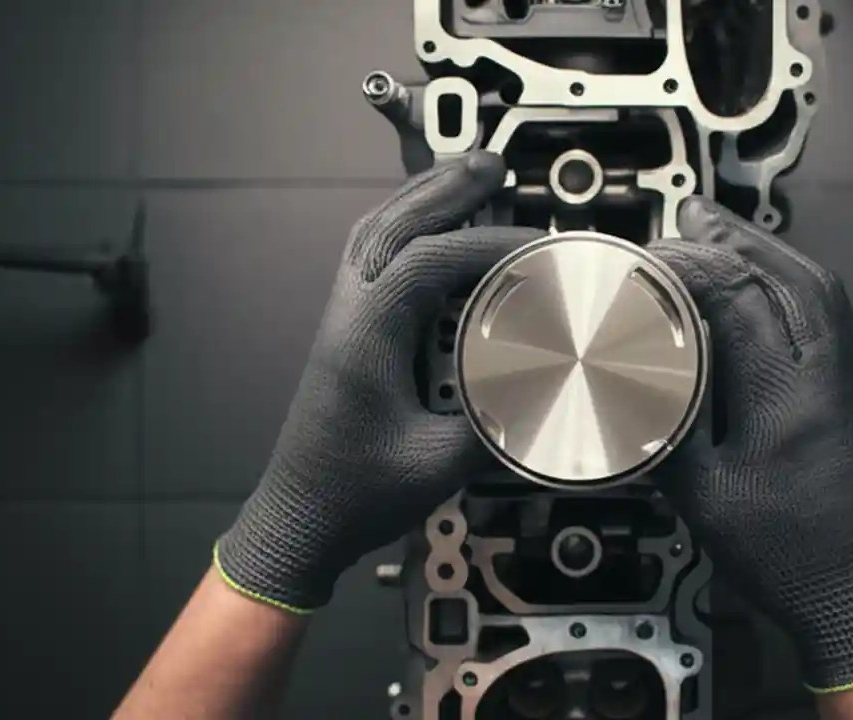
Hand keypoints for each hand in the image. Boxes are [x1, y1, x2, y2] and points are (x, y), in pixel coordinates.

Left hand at [215, 152, 538, 612]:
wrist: (297, 520)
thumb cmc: (351, 494)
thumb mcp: (438, 466)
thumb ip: (500, 426)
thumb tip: (554, 393)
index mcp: (364, 338)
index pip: (427, 262)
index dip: (486, 246)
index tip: (534, 250)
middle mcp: (347, 317)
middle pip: (391, 225)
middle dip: (444, 187)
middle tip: (492, 163)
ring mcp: (340, 320)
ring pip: (373, 233)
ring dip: (419, 198)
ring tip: (464, 176)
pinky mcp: (345, 332)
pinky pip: (368, 258)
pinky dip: (402, 228)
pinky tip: (429, 229)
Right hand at [648, 197, 852, 692]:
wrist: (849, 588)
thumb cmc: (783, 552)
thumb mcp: (700, 494)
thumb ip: (661, 429)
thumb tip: (624, 380)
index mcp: (785, 396)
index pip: (736, 296)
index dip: (686, 267)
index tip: (643, 262)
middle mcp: (825, 371)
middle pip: (780, 272)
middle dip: (726, 239)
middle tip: (682, 218)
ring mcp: (845, 372)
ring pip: (810, 280)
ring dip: (760, 248)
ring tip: (715, 230)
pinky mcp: (848, 381)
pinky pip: (823, 305)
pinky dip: (788, 274)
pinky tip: (762, 272)